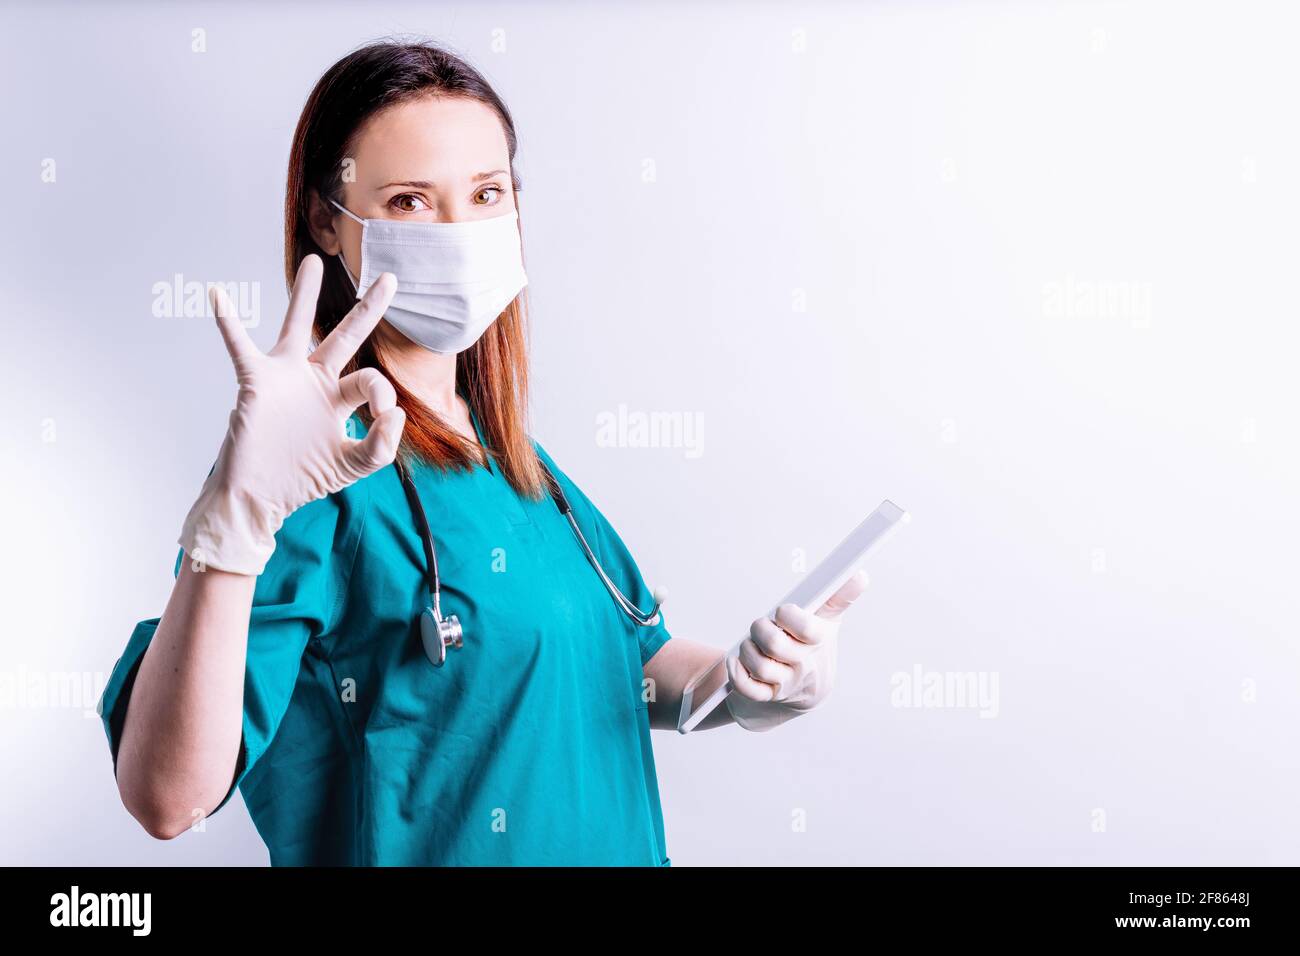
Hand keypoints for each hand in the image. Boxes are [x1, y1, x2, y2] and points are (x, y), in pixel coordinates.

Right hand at [178, 255, 405, 574]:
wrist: (258, 496)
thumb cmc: (302, 480)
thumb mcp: (354, 466)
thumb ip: (383, 445)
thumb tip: (396, 412)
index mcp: (339, 399)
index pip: (371, 381)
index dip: (383, 395)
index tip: (384, 416)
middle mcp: (314, 381)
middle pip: (346, 336)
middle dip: (368, 307)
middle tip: (390, 278)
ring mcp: (285, 378)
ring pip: (299, 326)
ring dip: (305, 294)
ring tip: (314, 262)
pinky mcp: (256, 382)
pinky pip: (240, 346)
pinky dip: (228, 322)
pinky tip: (218, 295)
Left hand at [724, 570, 869, 731]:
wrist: (805, 690)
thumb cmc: (810, 646)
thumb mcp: (826, 622)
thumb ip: (840, 597)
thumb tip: (861, 576)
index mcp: (820, 641)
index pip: (808, 629)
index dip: (790, 616)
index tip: (783, 611)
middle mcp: (805, 664)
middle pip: (776, 644)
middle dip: (760, 629)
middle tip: (761, 626)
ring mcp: (787, 683)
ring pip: (760, 666)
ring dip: (747, 650)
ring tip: (749, 644)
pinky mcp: (767, 697)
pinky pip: (748, 688)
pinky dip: (737, 672)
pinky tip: (736, 661)